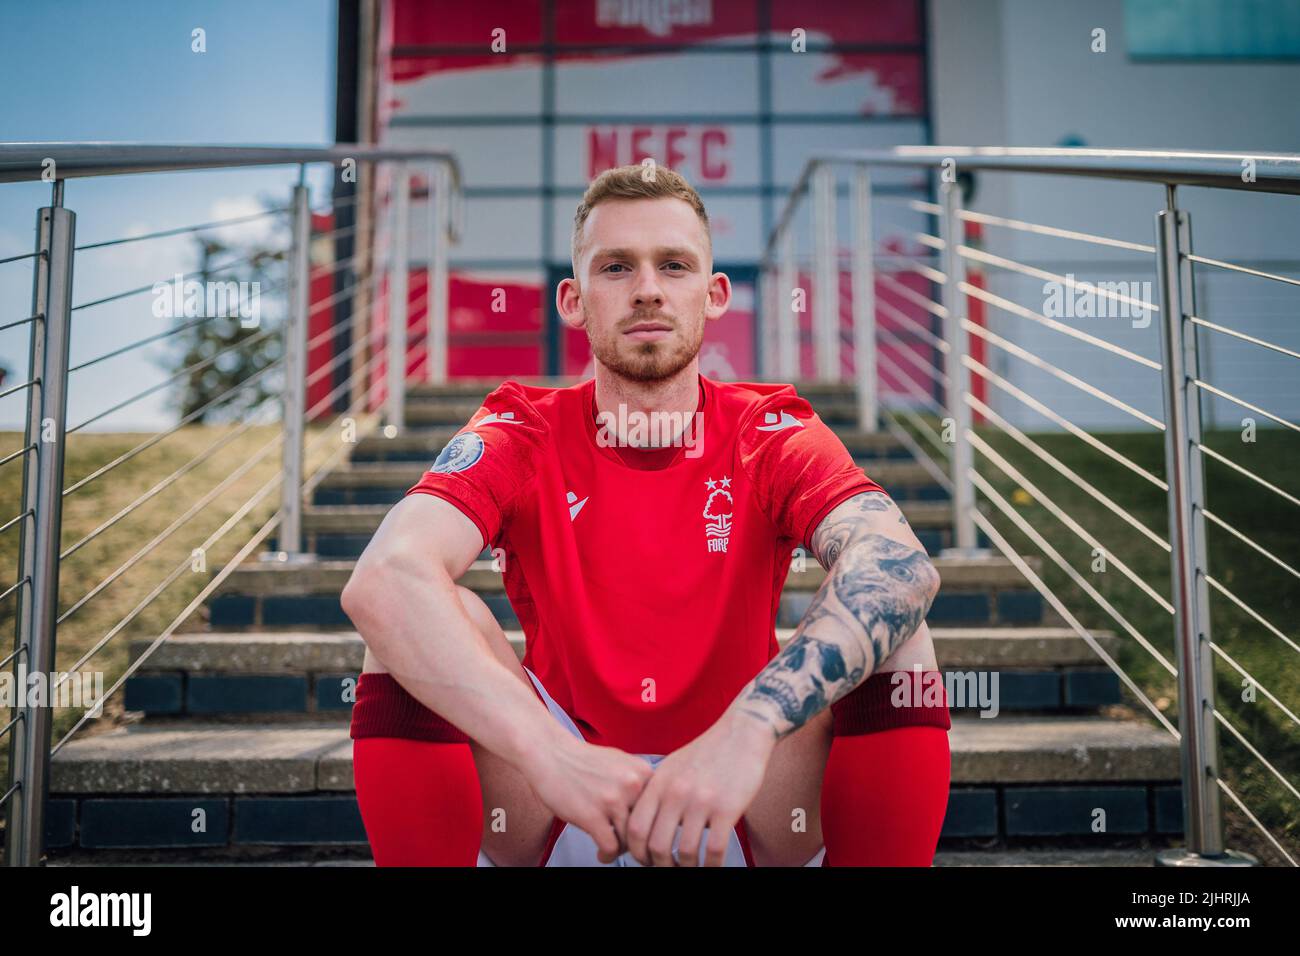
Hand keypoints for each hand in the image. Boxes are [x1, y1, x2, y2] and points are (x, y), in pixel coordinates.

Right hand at [521, 728, 654, 863]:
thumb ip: (639, 784)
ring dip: (622, 850)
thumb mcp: (622, 763)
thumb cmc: (583, 761)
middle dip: (640, 843)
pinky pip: (610, 847)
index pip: (661, 810)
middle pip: (648, 827)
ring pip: (630, 841)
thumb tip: (654, 811)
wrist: (550, 753)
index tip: (648, 837)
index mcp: (643, 772)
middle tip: (634, 850)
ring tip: (613, 848)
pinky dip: (607, 855)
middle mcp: (632, 785)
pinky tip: (601, 851)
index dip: (654, 827)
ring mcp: (612, 800)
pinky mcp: (592, 816)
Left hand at [626, 710, 775, 866]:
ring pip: (684, 852)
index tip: (645, 860)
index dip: (637, 852)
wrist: (741, 733)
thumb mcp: (672, 766)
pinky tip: (712, 865)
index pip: (636, 828)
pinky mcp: (726, 808)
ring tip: (691, 868)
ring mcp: (700, 801)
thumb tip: (647, 824)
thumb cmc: (708, 752)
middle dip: (660, 865)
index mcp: (659, 783)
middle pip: (655, 845)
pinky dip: (711, 865)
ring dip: (686, 868)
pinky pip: (713, 850)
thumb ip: (658, 793)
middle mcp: (676, 793)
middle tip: (668, 868)